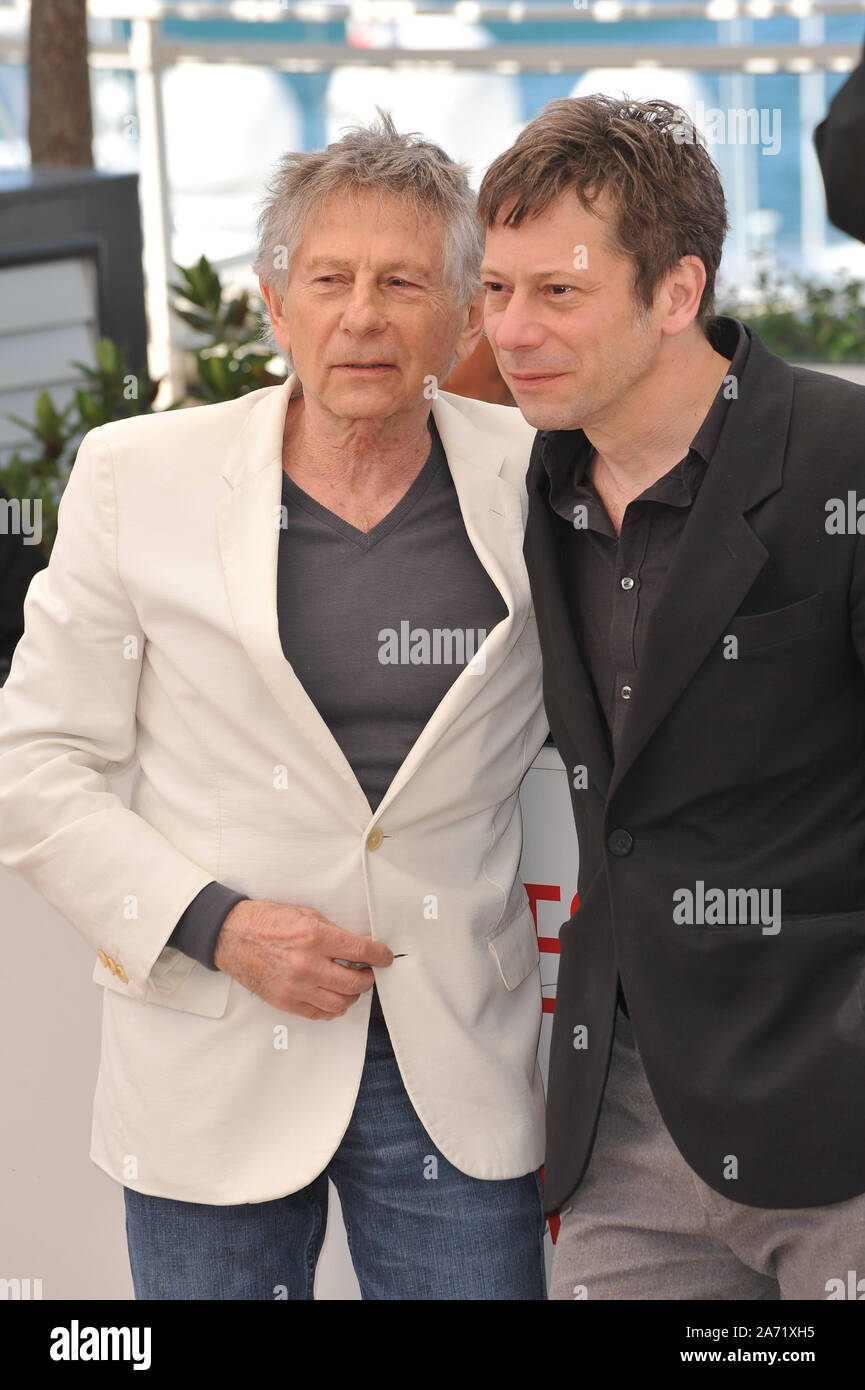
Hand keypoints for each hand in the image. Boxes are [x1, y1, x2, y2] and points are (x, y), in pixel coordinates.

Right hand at [214, 898, 392, 1019]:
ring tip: (351, 986)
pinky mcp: (284, 1001)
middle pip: (355, 982)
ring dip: (352, 996)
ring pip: (340, 1003)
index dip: (379, 955)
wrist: (231, 935)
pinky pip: (319, 1013)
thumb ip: (334, 932)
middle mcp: (307, 964)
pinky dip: (332, 1008)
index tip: (386, 957)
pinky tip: (333, 998)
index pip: (361, 950)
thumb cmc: (267, 921)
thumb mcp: (305, 914)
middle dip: (368, 978)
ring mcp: (295, 986)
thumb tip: (359, 944)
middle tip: (368, 972)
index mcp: (315, 936)